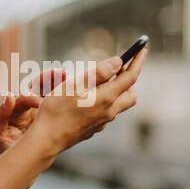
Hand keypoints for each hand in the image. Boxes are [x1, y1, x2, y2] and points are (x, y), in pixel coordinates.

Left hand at [0, 67, 69, 159]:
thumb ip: (1, 115)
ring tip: (70, 79)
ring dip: (59, 85)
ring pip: (50, 94)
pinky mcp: (49, 121)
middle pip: (39, 88)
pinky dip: (66, 100)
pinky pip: (58, 107)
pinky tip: (77, 96)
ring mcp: (40, 114)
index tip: (41, 103)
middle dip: (49, 80)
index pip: (25, 97)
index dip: (32, 97)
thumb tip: (9, 95)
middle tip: (61, 73)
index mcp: (15, 110)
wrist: (12, 169)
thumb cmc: (1, 152)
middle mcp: (28, 108)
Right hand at [30, 47, 145, 157]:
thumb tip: (118, 62)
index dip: (138, 61)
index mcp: (107, 98)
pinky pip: (106, 112)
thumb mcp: (75, 85)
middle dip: (129, 79)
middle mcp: (109, 111)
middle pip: (130, 94)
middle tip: (119, 67)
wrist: (47, 140)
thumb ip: (99, 72)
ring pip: (118, 104)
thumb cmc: (57, 109)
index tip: (143, 48)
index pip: (130, 77)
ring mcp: (102, 122)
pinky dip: (105, 101)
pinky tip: (89, 98)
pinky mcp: (94, 129)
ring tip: (101, 80)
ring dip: (116, 90)